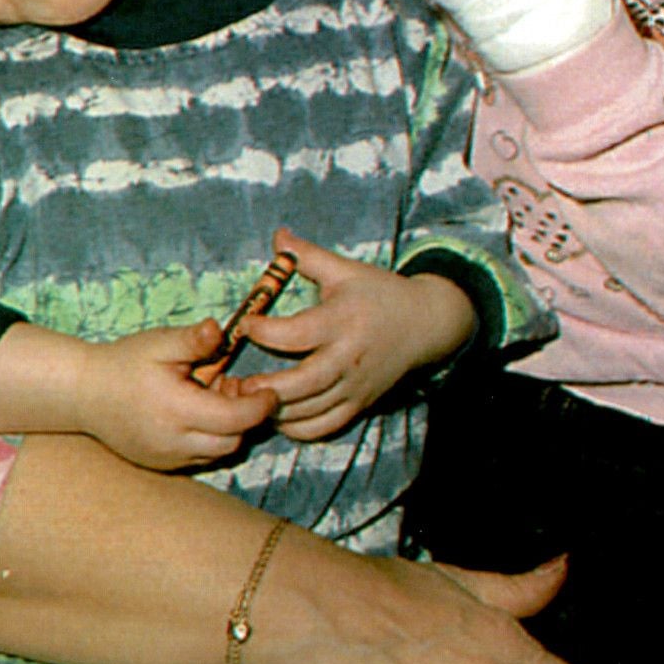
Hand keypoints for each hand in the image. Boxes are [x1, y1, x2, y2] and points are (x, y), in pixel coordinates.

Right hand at [79, 321, 277, 471]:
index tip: (270, 390)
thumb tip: (221, 329)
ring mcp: (167, 458)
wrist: (83, 394)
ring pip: (217, 453)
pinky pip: (198, 457)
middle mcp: (174, 442)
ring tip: (215, 395)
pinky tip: (198, 412)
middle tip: (239, 386)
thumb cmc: (123, 363)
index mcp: (176, 410)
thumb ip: (193, 340)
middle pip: (231, 441)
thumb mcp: (158, 343)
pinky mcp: (161, 464)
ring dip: (227, 429)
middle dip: (245, 418)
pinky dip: (209, 438)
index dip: (259, 406)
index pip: (234, 418)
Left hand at [239, 230, 475, 440]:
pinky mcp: (359, 403)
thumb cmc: (379, 293)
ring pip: (313, 411)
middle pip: (305, 383)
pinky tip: (278, 416)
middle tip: (237, 384)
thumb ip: (308, 256)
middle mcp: (348, 357)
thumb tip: (278, 234)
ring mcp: (355, 385)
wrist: (425, 323)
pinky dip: (299, 429)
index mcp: (342, 320)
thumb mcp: (346, 270)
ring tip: (250, 401)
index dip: (266, 331)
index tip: (245, 324)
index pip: (298, 333)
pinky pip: (326, 426)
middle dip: (268, 387)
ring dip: (278, 411)